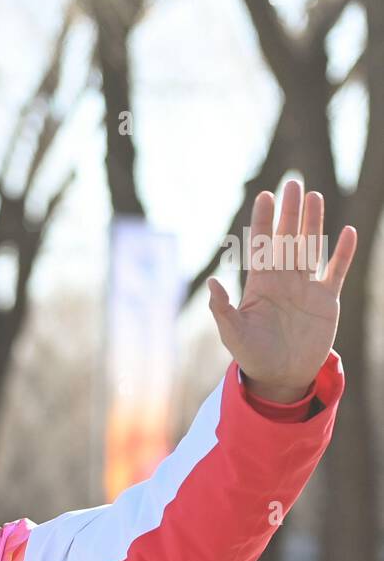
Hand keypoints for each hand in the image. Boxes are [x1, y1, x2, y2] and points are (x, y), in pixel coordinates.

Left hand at [207, 179, 356, 401]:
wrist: (281, 376)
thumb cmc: (252, 355)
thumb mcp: (233, 334)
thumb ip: (223, 309)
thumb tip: (212, 283)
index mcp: (260, 284)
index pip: (262, 245)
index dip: (263, 221)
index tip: (264, 195)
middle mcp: (284, 279)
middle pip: (288, 238)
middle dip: (290, 212)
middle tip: (294, 183)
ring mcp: (306, 288)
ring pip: (311, 247)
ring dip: (314, 223)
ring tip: (316, 197)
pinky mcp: (327, 300)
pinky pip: (336, 271)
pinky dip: (342, 253)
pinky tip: (347, 232)